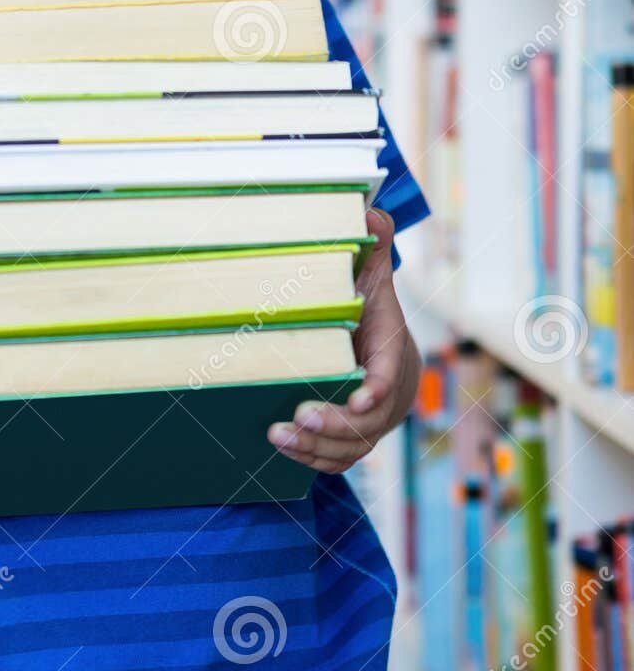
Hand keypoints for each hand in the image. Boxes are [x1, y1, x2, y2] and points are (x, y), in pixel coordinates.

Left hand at [266, 208, 419, 475]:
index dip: (379, 388)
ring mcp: (372, 422)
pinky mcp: (355, 440)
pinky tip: (284, 448)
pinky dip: (313, 459)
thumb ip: (374, 247)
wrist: (389, 356)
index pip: (391, 374)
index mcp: (392, 353)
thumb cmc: (374, 314)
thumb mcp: (374, 278)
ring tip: (277, 435)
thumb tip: (370, 210)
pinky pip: (339, 459)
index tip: (362, 395)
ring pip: (352, 447)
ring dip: (316, 446)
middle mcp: (387, 395)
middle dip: (336, 423)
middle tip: (299, 416)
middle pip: (368, 421)